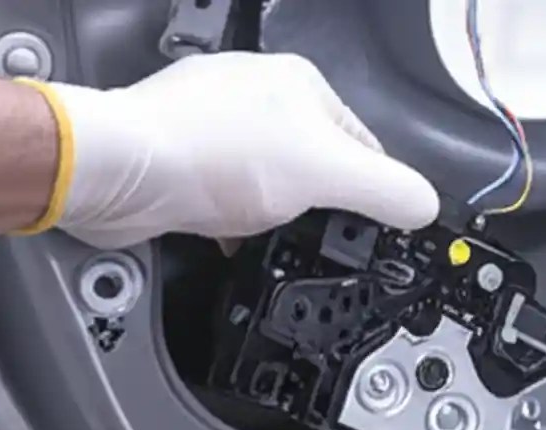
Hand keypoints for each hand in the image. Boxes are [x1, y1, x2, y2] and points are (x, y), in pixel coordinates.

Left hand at [42, 52, 438, 247]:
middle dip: (311, 202)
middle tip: (304, 226)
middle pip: (314, 162)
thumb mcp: (328, 177)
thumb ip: (387, 190)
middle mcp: (257, 93)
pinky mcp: (180, 151)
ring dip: (266, 211)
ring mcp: (215, 119)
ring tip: (254, 224)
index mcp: (301, 83)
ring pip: (267, 179)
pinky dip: (228, 217)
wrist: (121, 170)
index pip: (363, 142)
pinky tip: (223, 229)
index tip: (369, 222)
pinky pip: (223, 191)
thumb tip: (423, 203)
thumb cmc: (210, 155)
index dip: (370, 189)